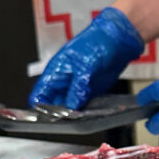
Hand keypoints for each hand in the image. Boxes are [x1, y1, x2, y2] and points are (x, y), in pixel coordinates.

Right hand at [30, 6, 144, 109]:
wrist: (119, 38)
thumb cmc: (97, 42)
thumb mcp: (86, 65)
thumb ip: (78, 86)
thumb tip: (72, 105)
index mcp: (56, 71)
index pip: (39, 95)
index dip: (41, 108)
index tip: (50, 118)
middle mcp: (64, 81)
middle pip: (53, 105)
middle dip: (59, 114)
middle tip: (69, 120)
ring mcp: (77, 87)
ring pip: (69, 107)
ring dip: (74, 114)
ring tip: (81, 117)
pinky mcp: (91, 91)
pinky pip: (84, 105)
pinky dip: (87, 111)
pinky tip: (91, 113)